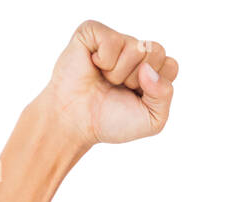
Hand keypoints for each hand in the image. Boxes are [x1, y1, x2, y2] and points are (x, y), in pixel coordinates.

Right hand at [37, 19, 178, 148]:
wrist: (76, 123)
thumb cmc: (111, 120)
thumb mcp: (152, 120)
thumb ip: (164, 95)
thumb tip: (148, 68)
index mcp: (152, 69)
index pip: (171, 65)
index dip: (155, 87)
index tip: (137, 97)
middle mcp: (135, 52)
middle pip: (157, 51)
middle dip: (138, 79)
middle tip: (119, 88)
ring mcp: (115, 41)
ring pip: (136, 47)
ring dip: (118, 73)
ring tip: (104, 80)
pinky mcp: (93, 33)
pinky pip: (112, 40)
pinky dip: (104, 60)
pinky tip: (93, 66)